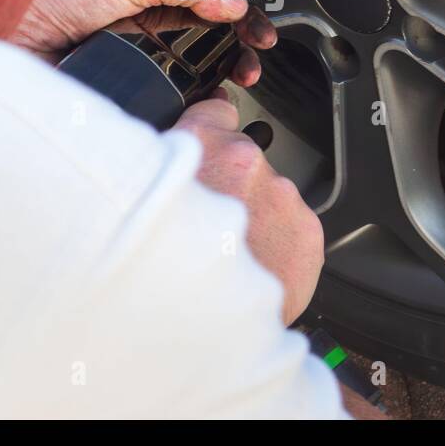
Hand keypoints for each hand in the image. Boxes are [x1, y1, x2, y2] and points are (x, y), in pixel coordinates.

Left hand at [13, 0, 277, 86]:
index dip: (239, 10)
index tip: (259, 32)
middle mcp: (141, 5)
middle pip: (205, 27)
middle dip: (234, 44)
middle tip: (251, 62)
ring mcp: (131, 41)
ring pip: (186, 57)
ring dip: (214, 70)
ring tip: (232, 80)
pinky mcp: (117, 73)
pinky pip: (159, 84)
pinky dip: (182, 92)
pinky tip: (197, 97)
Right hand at [175, 92, 323, 323]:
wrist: (199, 334)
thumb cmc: (157, 276)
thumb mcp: (137, 207)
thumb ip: (157, 175)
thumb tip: (162, 168)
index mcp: (195, 144)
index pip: (217, 111)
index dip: (211, 131)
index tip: (212, 145)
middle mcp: (242, 162)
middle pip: (243, 161)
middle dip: (229, 187)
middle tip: (207, 227)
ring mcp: (280, 195)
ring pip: (270, 197)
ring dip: (255, 217)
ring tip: (228, 257)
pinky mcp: (307, 230)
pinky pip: (293, 228)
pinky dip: (278, 245)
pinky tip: (253, 269)